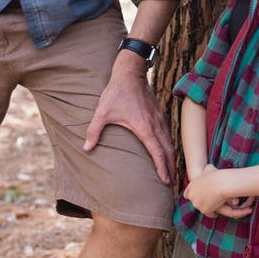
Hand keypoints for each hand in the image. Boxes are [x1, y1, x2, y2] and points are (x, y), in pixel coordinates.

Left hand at [83, 50, 174, 184]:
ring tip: (172, 173)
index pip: (157, 152)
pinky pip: (168, 134)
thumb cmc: (117, 92)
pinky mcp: (159, 114)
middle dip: (171, 168)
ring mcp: (159, 119)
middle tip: (172, 185)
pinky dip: (170, 146)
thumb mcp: (102, 112)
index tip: (166, 181)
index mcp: (144, 127)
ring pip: (170, 142)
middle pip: (168, 151)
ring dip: (172, 158)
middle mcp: (155, 124)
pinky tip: (168, 152)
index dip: (162, 168)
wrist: (130, 73)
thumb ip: (94, 130)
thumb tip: (86, 147)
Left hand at [184, 164, 254, 218]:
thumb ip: (206, 170)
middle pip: (193, 201)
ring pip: (201, 208)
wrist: (220, 184)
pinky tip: (215, 213)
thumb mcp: (209, 168)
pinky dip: (212, 214)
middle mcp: (192, 196)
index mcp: (191, 186)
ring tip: (212, 207)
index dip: (192, 195)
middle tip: (206, 201)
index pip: (186, 194)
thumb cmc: (216, 175)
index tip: (197, 196)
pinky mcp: (204, 210)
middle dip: (199, 201)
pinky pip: (209, 214)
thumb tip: (208, 168)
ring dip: (206, 208)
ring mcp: (197, 204)